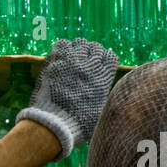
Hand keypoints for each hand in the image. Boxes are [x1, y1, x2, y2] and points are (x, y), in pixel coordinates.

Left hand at [16, 38, 118, 157]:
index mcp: (104, 78)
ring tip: (73, 60)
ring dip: (78, 50)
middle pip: (96, 48)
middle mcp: (91, 66)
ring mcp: (73, 62)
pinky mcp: (56, 62)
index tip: (100, 66)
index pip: (111, 56)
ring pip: (81, 43)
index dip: (105, 61)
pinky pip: (63, 44)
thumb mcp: (100, 111)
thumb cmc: (79, 124)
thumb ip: (103, 95)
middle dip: (92, 54)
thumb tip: (102, 89)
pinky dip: (63, 49)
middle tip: (84, 64)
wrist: (55, 124)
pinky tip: (61, 59)